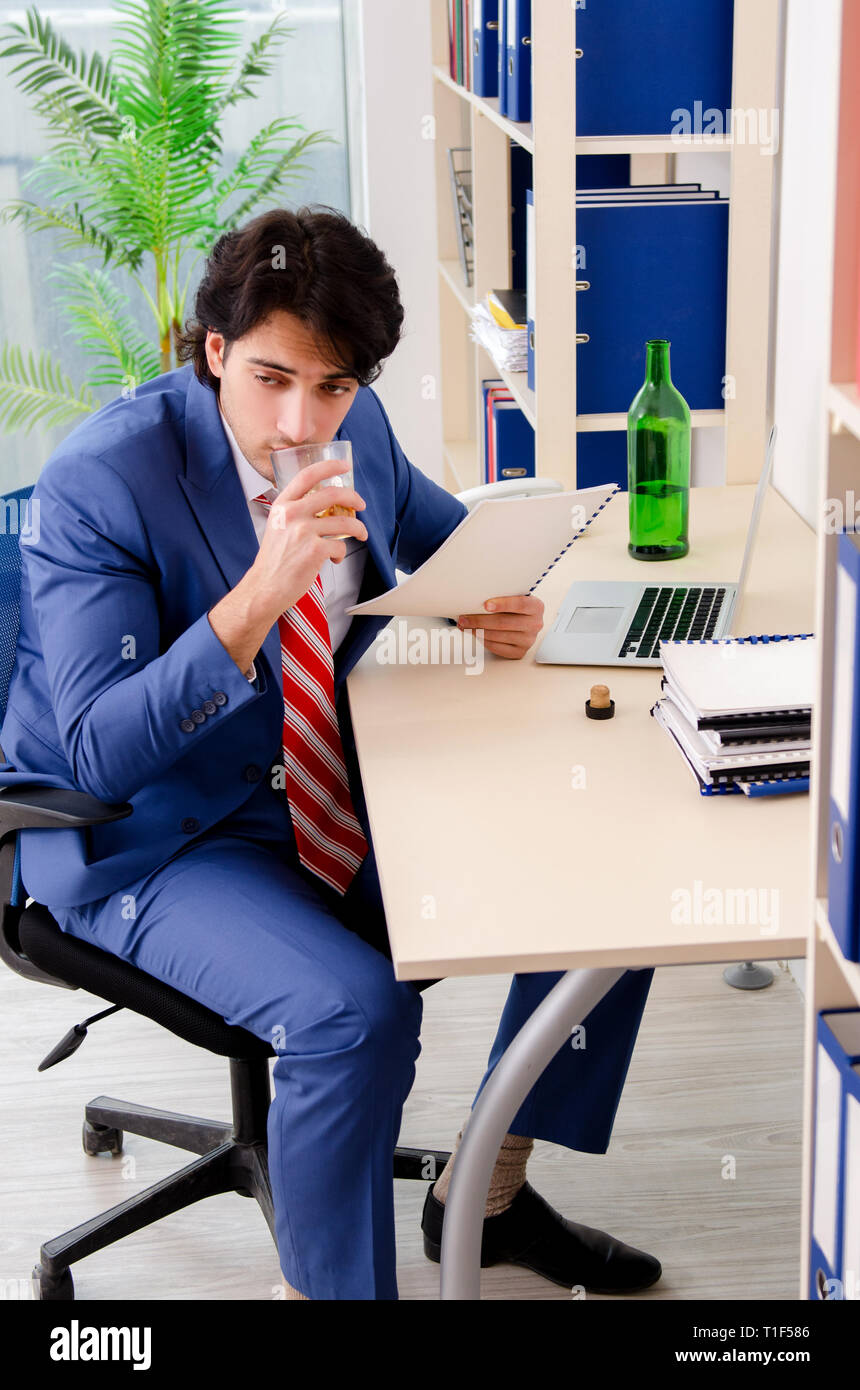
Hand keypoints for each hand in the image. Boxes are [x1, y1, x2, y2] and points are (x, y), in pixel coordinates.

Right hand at [250, 457, 367, 618]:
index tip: (344, 466)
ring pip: (344, 522)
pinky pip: (340, 545)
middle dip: (354, 497)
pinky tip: (334, 558)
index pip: (307, 475)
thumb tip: (323, 506)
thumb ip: (296, 512)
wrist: (265, 587)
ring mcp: (304, 532)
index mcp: (282, 505)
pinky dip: (341, 553)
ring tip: (360, 534)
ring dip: (358, 528)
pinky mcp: (315, 551)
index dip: (329, 467)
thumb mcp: (278, 526)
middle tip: (361, 504)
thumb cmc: (273, 560)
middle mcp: (292, 514)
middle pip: (333, 494)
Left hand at [456, 594, 544, 658]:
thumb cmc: (515, 608)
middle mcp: (535, 624)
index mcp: (536, 607)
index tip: (486, 605)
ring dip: (477, 631)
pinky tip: (475, 634)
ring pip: (498, 636)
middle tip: (464, 618)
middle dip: (480, 620)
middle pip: (504, 622)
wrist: (524, 621)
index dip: (503, 604)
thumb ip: (502, 596)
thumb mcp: (514, 597)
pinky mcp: (519, 652)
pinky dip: (483, 640)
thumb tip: (475, 597)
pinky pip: (497, 647)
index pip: (520, 604)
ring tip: (465, 626)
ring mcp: (528, 640)